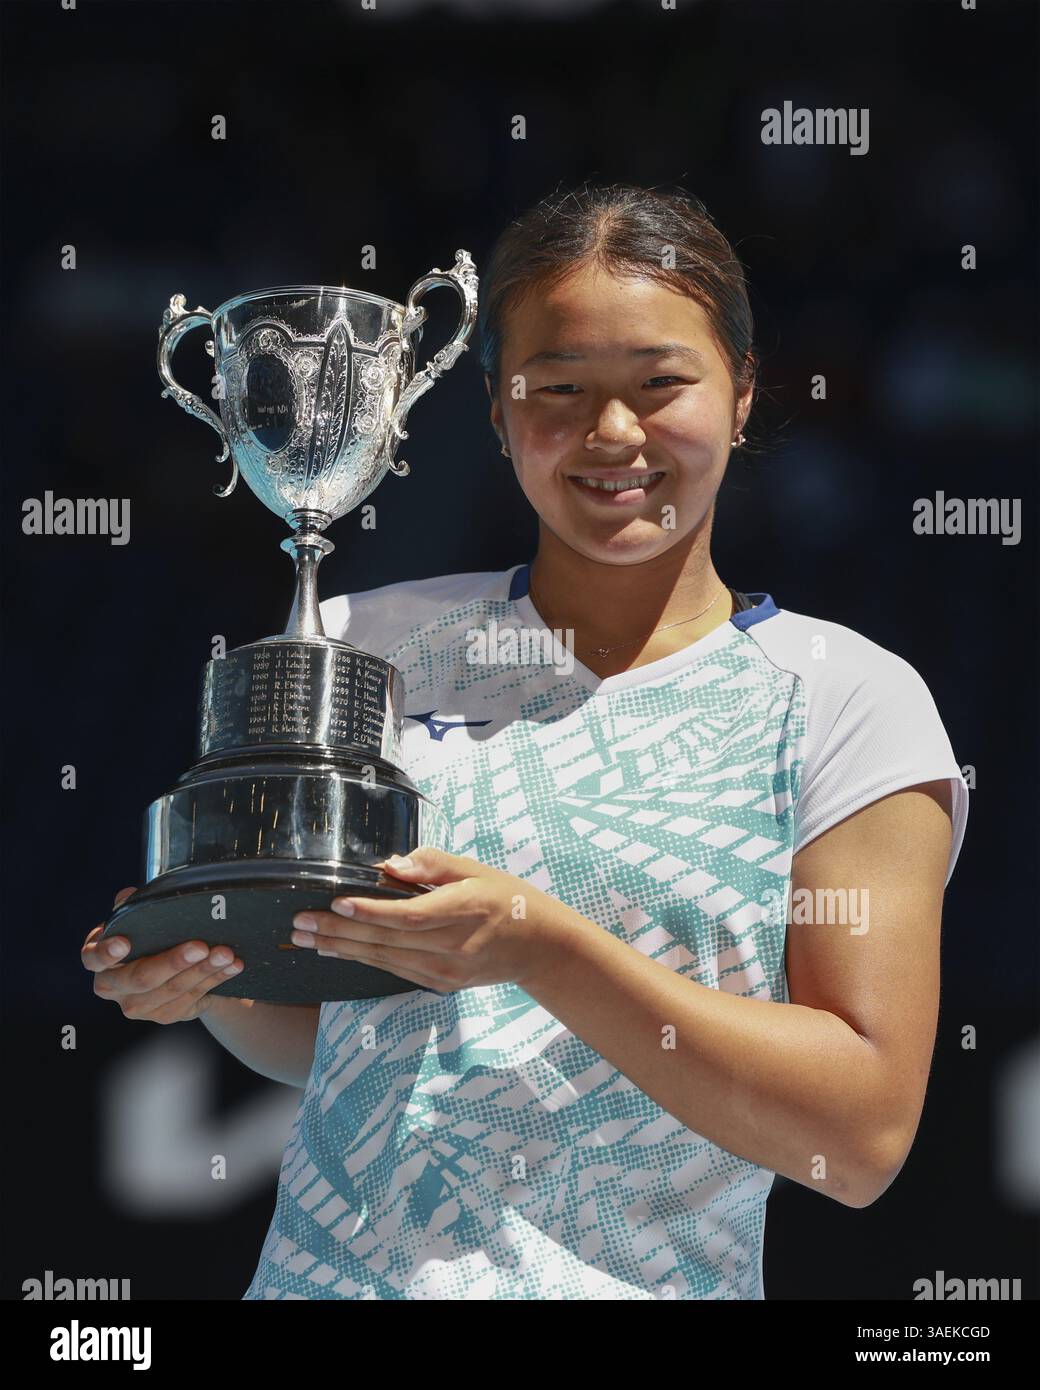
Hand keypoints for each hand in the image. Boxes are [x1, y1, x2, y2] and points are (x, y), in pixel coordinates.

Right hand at [82, 886, 250, 1022]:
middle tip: (200, 946)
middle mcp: (113, 987)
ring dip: (204, 969)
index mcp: (99, 959)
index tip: (124, 943)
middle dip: (173, 961)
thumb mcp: (139, 920)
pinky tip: (232, 966)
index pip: (93, 958)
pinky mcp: (165, 1014)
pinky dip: (216, 978)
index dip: (107, 952)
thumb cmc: (148, 936)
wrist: (173, 968)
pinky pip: (193, 996)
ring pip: (173, 988)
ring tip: (226, 953)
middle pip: (141, 977)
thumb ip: (131, 908)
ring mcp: (138, 1006)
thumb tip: (128, 894)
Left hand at [288, 847, 572, 993]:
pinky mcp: (440, 984)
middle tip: (300, 923)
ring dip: (342, 947)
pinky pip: (394, 969)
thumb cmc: (507, 899)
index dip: (372, 911)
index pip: (411, 915)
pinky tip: (336, 950)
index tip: (336, 902)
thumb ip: (433, 864)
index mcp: (465, 911)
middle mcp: (454, 947)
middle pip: (388, 940)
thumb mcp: (477, 869)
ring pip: (385, 959)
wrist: (539, 947)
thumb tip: (391, 865)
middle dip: (339, 931)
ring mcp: (446, 972)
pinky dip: (362, 959)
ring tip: (305, 938)